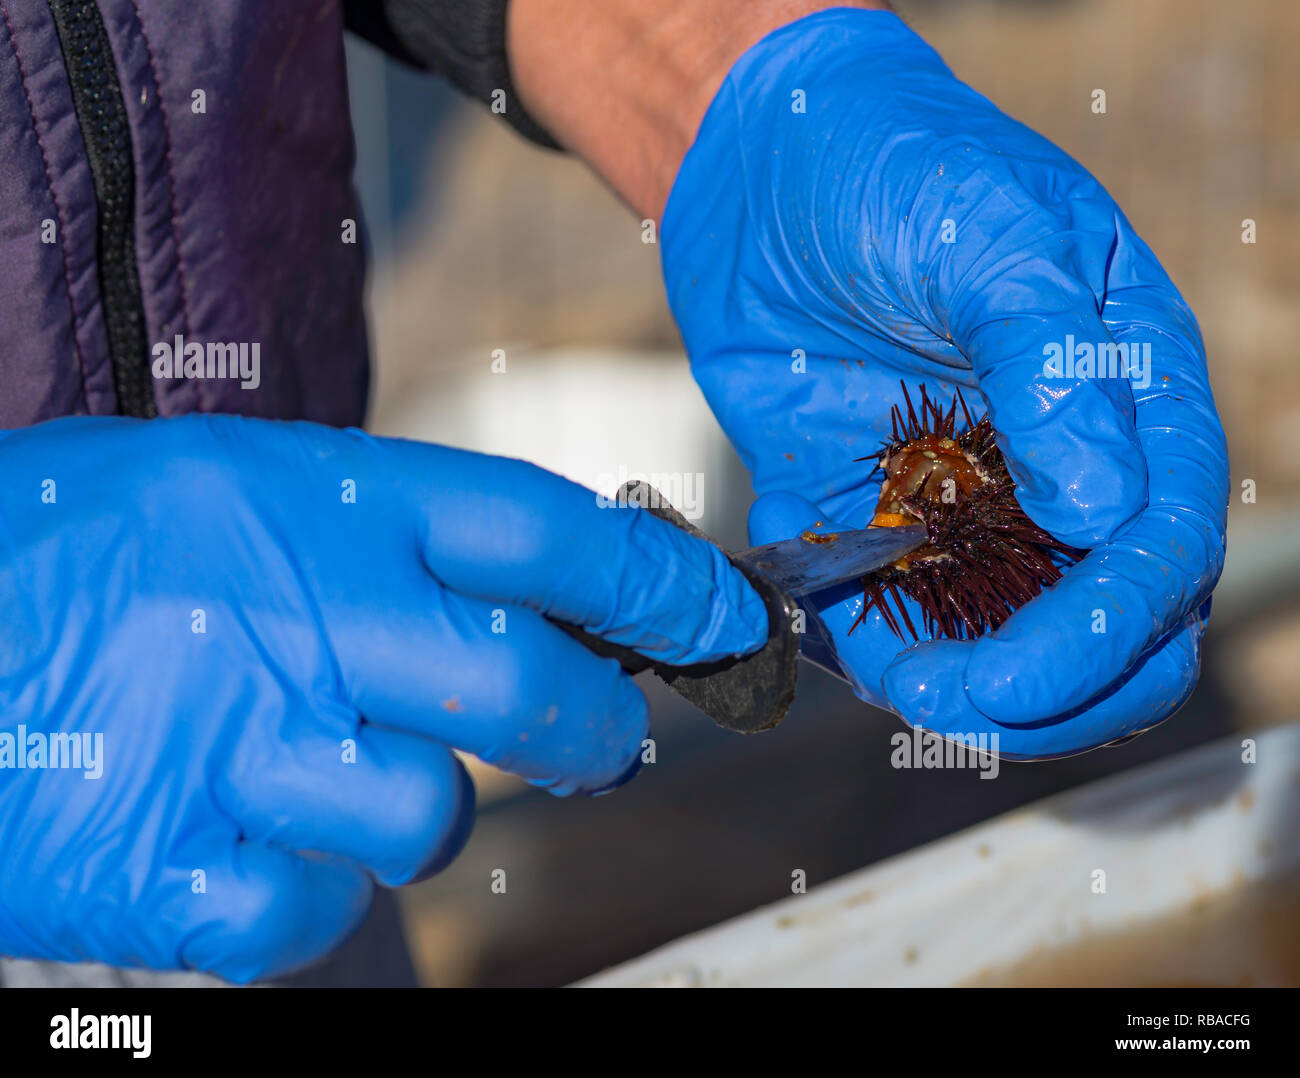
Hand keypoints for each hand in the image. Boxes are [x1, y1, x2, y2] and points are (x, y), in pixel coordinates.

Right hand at [0, 415, 764, 980]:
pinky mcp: (169, 868)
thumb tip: (554, 587)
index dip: (657, 582)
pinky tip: (243, 835)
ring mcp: (236, 746)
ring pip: (427, 813)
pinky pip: (315, 909)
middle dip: (597, 724)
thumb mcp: (233, 486)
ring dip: (408, 804)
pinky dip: (304, 888)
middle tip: (601, 732)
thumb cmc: (75, 548)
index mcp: (318, 505)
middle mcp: (298, 617)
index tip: (725, 617)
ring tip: (323, 765)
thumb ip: (385, 536)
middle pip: (530, 691)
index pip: (543, 535)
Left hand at [660, 9, 1227, 757]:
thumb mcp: (993, 241)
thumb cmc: (898, 167)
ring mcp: (963, 496)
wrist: (765, 159)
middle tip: (944, 698)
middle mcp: (1059, 465)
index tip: (1014, 677)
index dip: (1101, 637)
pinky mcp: (869, 506)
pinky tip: (807, 580)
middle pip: (1099, 631)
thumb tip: (1110, 514)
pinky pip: (874, 605)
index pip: (1159, 556)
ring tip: (871, 655)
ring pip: (989, 639)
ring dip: (938, 679)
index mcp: (1130, 399)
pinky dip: (848, 628)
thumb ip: (1054, 371)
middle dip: (1034, 692)